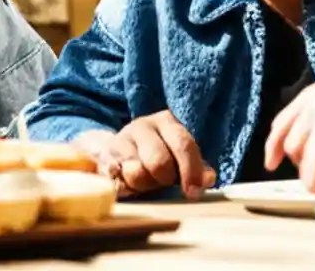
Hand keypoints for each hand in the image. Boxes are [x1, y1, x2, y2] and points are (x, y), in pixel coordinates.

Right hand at [79, 111, 215, 198]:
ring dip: (143, 185)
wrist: (120, 150)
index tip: (192, 193)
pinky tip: (128, 183)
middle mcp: (142, 125)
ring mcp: (120, 140)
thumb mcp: (179, 156)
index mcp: (166, 121)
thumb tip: (209, 179)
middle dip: (163, 179)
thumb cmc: (159, 154)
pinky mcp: (105, 157)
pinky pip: (117, 180)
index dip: (190, 171)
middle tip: (163, 181)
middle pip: (159, 161)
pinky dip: (125, 187)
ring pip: (136, 173)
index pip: (183, 144)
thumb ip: (196, 168)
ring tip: (145, 180)